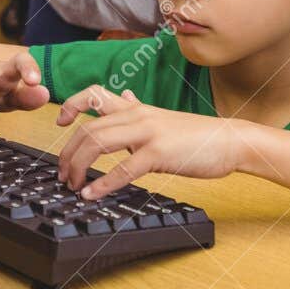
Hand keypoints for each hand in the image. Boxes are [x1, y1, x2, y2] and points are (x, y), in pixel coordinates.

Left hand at [55, 86, 244, 198]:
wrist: (230, 140)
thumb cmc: (197, 134)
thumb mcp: (162, 117)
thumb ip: (139, 108)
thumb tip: (126, 94)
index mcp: (136, 107)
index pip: (94, 94)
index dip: (71, 105)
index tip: (59, 121)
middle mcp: (138, 115)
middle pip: (88, 128)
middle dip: (68, 152)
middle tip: (62, 173)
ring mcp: (148, 133)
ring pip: (98, 143)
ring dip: (78, 166)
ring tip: (72, 184)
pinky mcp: (159, 154)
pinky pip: (123, 169)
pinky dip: (102, 184)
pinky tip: (92, 194)